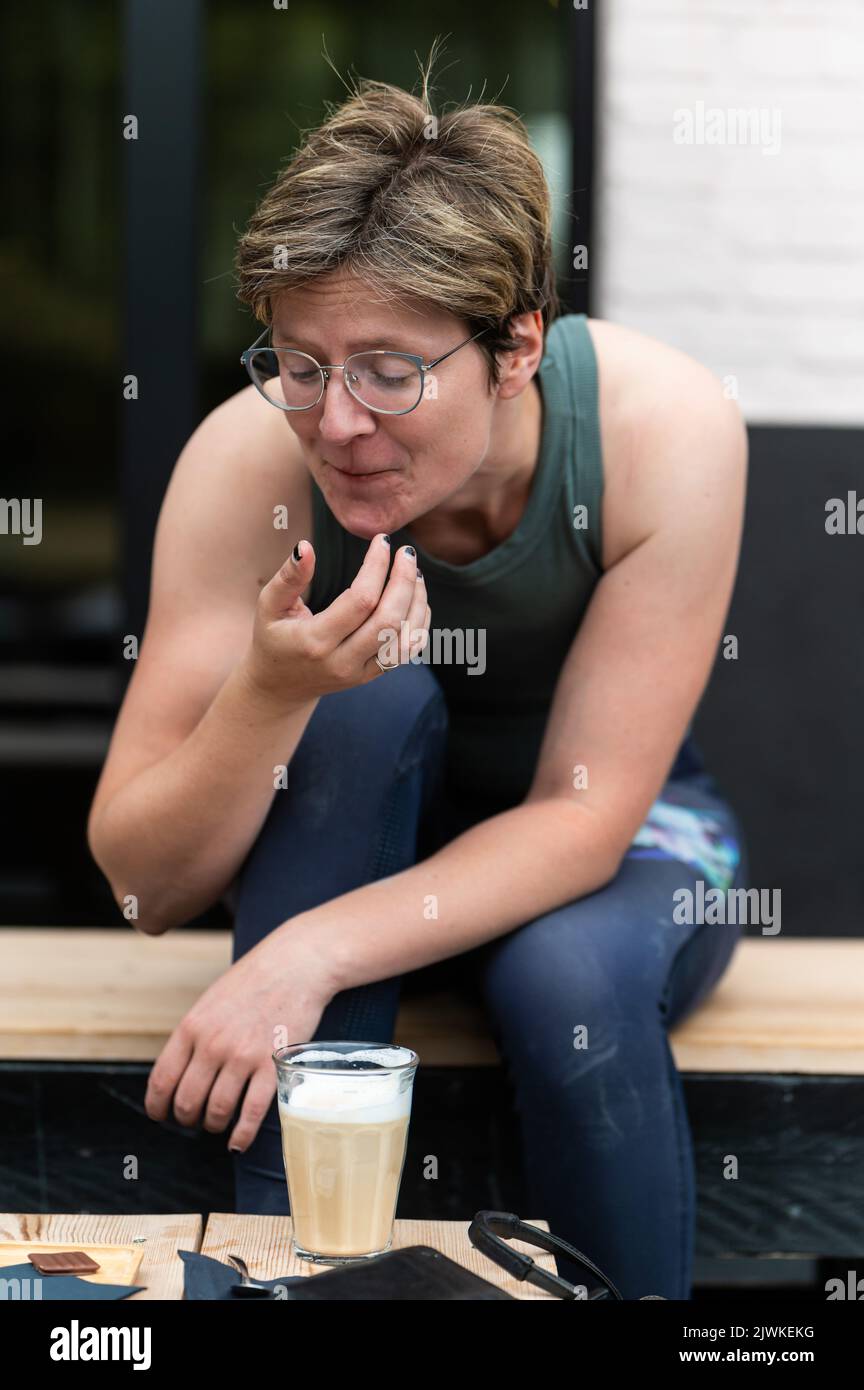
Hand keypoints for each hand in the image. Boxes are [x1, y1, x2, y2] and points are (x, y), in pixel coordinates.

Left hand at [144, 921, 335, 1151]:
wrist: (295, 965)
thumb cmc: (254, 981)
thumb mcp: (210, 1002)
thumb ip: (194, 1035)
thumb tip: (181, 1071)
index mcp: (191, 1027)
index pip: (162, 1080)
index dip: (157, 1106)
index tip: (160, 1115)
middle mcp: (212, 1045)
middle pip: (186, 1102)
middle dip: (186, 1120)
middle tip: (193, 1121)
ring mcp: (242, 1057)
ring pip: (217, 1111)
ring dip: (214, 1126)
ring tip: (217, 1124)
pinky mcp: (272, 1066)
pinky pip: (252, 1113)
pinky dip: (242, 1134)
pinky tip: (238, 1141)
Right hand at [243, 533, 429, 705]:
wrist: (278, 687)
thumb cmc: (273, 638)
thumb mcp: (269, 605)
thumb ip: (289, 577)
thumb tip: (306, 546)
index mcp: (315, 641)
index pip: (361, 601)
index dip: (377, 567)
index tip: (382, 541)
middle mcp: (342, 661)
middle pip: (390, 621)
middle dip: (404, 581)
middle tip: (406, 553)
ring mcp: (360, 672)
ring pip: (406, 640)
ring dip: (417, 603)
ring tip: (415, 573)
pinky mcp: (371, 675)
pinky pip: (407, 651)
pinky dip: (419, 623)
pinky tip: (415, 598)